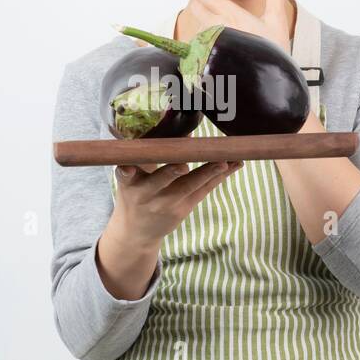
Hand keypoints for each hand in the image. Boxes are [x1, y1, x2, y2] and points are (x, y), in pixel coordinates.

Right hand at [107, 160, 242, 248]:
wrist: (138, 232)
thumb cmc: (135, 194)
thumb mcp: (132, 177)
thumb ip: (148, 155)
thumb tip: (180, 127)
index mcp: (129, 184)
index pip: (125, 177)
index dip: (125, 172)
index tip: (126, 167)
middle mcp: (146, 195)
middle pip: (160, 181)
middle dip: (171, 172)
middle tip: (183, 164)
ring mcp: (167, 204)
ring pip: (189, 186)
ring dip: (208, 172)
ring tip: (225, 161)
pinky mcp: (184, 209)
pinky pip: (203, 190)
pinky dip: (219, 177)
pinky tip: (234, 164)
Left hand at [169, 0, 292, 54]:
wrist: (271, 81)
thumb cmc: (275, 50)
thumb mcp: (277, 20)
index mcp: (232, 15)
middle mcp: (217, 27)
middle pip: (196, 6)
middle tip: (213, 3)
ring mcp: (211, 43)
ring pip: (200, 25)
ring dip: (209, 24)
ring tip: (232, 37)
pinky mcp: (207, 57)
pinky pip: (201, 44)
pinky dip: (209, 42)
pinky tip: (227, 50)